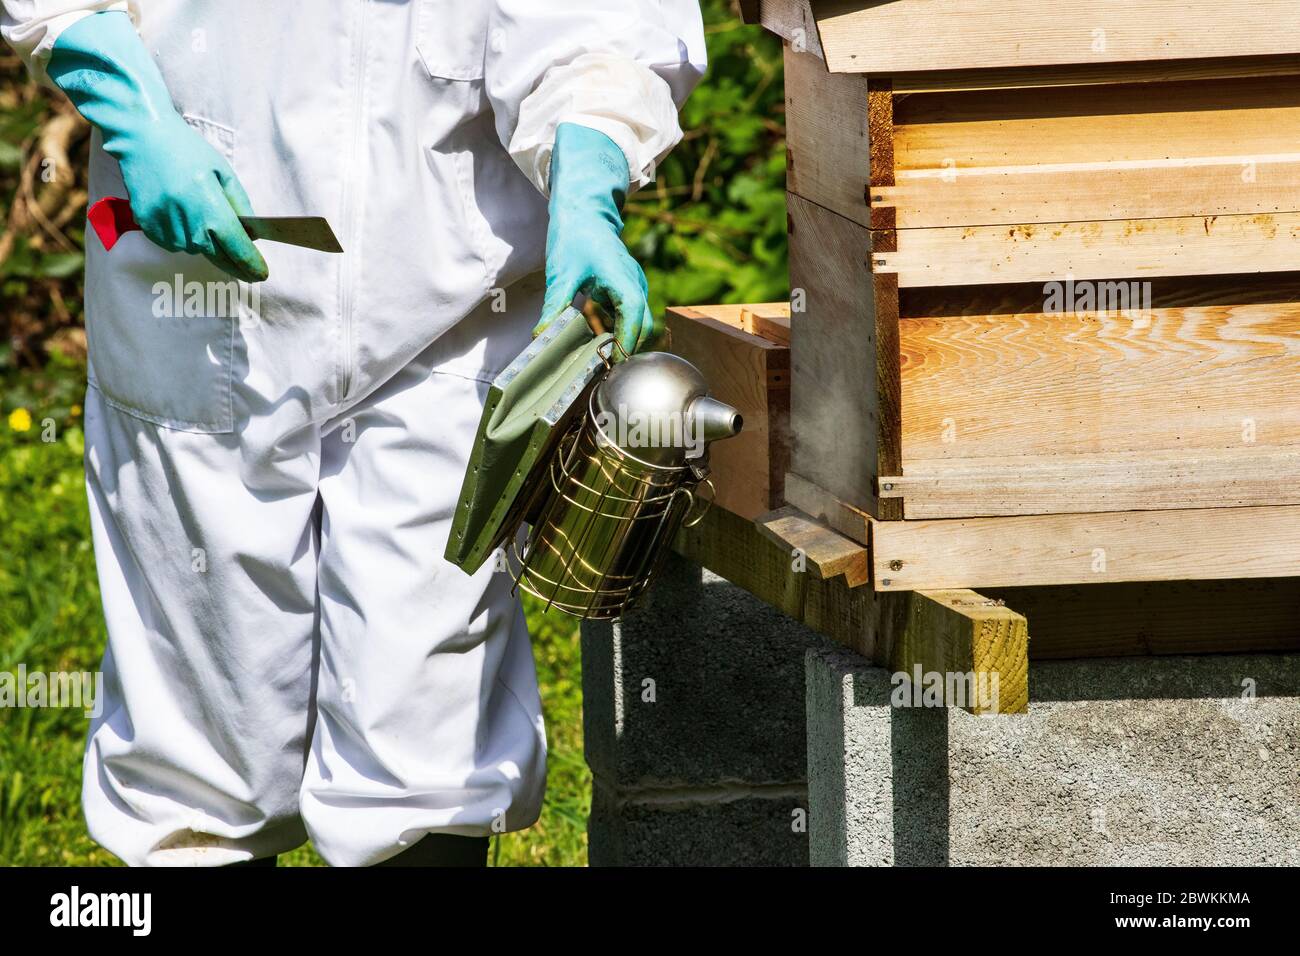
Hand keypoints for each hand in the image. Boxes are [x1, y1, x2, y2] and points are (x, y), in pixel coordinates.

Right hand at [117, 118, 268, 282]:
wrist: (143, 139)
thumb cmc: (186, 151)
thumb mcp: (223, 174)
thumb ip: (240, 206)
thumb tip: (252, 236)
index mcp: (211, 210)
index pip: (237, 249)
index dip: (251, 264)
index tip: (261, 274)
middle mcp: (188, 225)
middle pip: (219, 257)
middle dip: (236, 265)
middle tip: (251, 273)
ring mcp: (166, 229)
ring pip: (196, 250)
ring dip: (205, 242)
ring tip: (198, 212)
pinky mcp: (148, 228)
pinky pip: (174, 243)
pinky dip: (183, 235)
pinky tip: (179, 212)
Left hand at [536, 123, 656, 354]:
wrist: (584, 209)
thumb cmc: (574, 237)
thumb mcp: (561, 276)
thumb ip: (553, 309)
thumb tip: (540, 338)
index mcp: (623, 281)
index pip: (633, 321)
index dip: (625, 345)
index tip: (613, 364)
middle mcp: (635, 283)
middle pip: (641, 325)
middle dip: (627, 348)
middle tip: (605, 368)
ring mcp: (635, 283)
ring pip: (638, 320)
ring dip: (624, 339)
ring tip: (601, 358)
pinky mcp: (628, 284)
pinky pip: (630, 312)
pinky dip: (620, 327)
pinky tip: (601, 338)